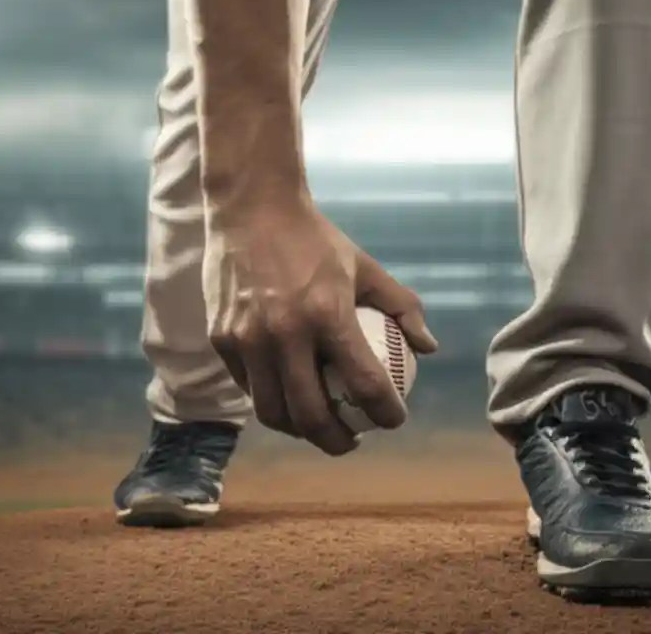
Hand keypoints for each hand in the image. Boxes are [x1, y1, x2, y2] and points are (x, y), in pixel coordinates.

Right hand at [202, 198, 437, 454]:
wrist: (250, 208)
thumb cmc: (315, 239)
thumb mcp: (365, 267)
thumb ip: (401, 306)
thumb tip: (427, 347)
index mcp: (327, 314)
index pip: (364, 384)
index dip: (385, 412)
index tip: (393, 419)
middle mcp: (284, 332)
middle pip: (312, 415)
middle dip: (339, 441)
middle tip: (353, 439)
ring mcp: (248, 339)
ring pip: (273, 412)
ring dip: (300, 431)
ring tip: (319, 427)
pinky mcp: (222, 339)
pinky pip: (249, 387)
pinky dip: (271, 401)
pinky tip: (288, 398)